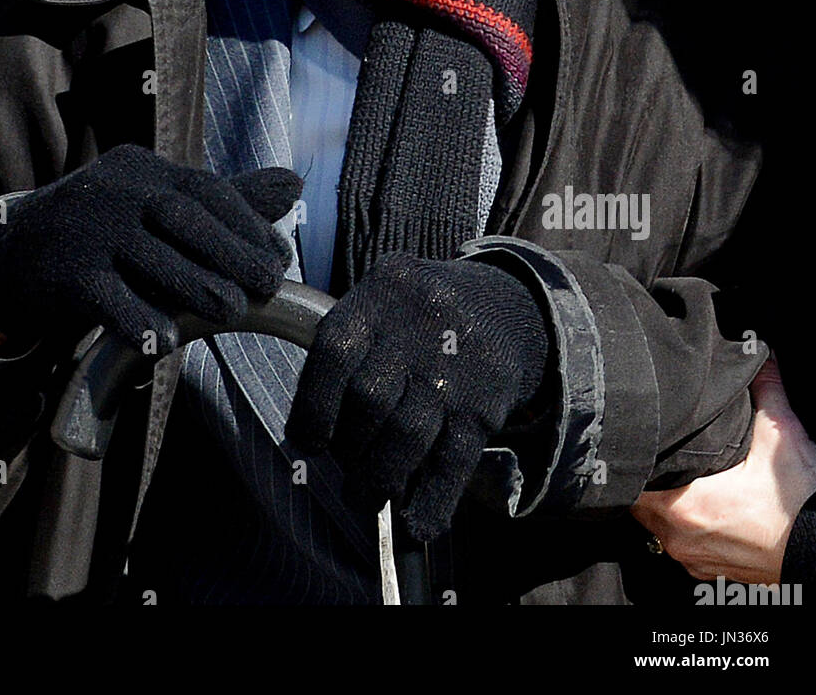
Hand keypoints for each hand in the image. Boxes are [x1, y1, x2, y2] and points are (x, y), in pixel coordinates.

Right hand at [0, 145, 300, 349]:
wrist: (15, 252)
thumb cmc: (106, 230)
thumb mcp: (157, 203)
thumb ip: (224, 200)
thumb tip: (294, 183)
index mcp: (143, 169)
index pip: (205, 188)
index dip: (248, 223)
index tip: (279, 257)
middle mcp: (115, 191)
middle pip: (181, 215)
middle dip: (231, 251)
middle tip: (268, 285)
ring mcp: (86, 230)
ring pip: (148, 256)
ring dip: (196, 286)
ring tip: (232, 312)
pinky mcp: (63, 274)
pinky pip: (105, 298)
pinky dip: (138, 319)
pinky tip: (167, 341)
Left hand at [285, 252, 549, 541]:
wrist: (507, 309)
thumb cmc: (418, 317)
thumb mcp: (381, 303)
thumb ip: (346, 348)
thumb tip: (311, 430)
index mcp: (383, 293)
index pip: (334, 352)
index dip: (312, 406)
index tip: (308, 440)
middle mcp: (421, 325)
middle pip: (369, 398)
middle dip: (348, 445)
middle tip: (346, 463)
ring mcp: (458, 368)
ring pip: (406, 436)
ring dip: (378, 479)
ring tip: (366, 494)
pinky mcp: (486, 407)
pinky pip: (453, 464)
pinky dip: (429, 503)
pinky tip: (413, 523)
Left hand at [631, 357, 815, 583]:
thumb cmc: (802, 508)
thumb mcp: (781, 440)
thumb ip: (766, 392)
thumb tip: (761, 358)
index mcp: (686, 507)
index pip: (632, 482)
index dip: (633, 459)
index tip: (640, 441)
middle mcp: (681, 538)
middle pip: (639, 503)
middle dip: (647, 478)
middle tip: (661, 453)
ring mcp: (694, 559)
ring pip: (657, 527)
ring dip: (662, 504)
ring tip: (678, 477)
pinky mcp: (710, 572)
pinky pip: (681, 545)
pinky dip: (684, 527)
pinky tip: (700, 507)